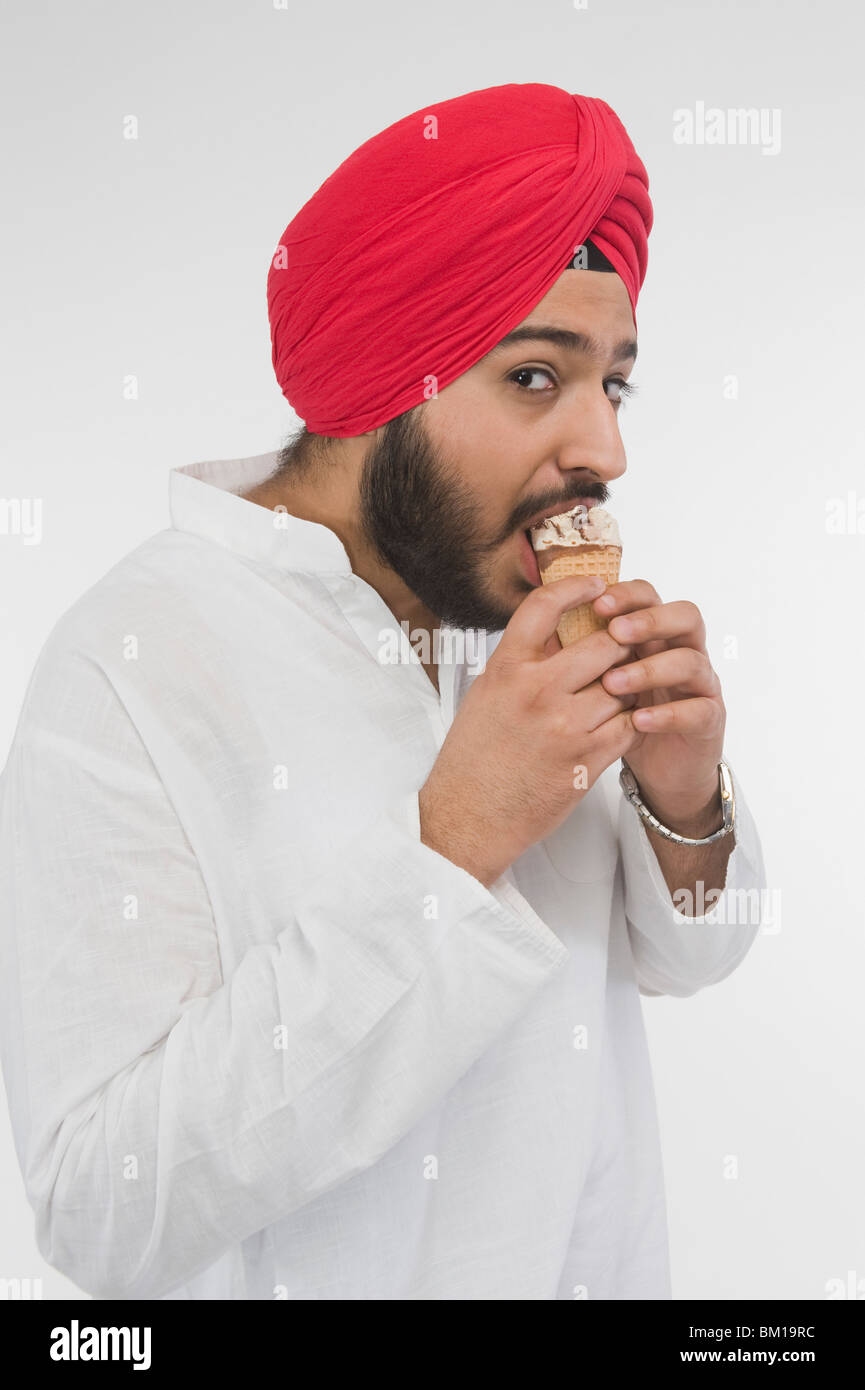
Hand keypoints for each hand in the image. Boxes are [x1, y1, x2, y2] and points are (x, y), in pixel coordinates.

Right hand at [418, 574, 641, 886]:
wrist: (469, 818)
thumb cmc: (473, 759)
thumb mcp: (486, 696)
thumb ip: (521, 663)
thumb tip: (558, 634)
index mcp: (506, 668)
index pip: (545, 606)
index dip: (577, 588)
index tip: (597, 587)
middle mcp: (537, 691)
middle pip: (603, 643)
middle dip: (621, 641)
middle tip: (626, 642)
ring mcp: (567, 726)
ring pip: (623, 684)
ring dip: (629, 683)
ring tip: (625, 686)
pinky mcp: (588, 760)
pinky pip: (630, 724)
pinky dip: (633, 719)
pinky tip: (624, 719)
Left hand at [592, 580, 725, 830]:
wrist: (660, 767)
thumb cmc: (624, 716)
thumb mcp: (599, 680)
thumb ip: (581, 652)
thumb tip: (540, 627)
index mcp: (654, 635)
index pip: (649, 597)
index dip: (627, 594)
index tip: (597, 602)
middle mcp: (683, 651)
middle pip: (684, 616)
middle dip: (648, 620)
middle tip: (616, 631)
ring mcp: (700, 685)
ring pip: (691, 661)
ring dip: (651, 669)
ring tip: (614, 683)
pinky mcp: (709, 720)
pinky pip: (699, 710)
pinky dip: (669, 714)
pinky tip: (639, 720)